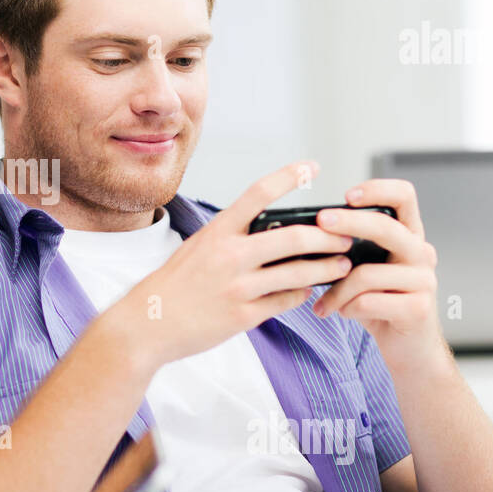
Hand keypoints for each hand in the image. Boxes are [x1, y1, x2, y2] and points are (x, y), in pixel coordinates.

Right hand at [111, 159, 354, 366]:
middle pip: (293, 236)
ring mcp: (237, 287)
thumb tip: (274, 234)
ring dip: (327, 268)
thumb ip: (232, 239)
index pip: (258, 193)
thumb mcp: (197, 249)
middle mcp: (228, 255)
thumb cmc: (174, 285)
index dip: (288, 176)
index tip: (312, 166)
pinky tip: (308, 291)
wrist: (146, 325)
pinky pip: (285, 301)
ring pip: (298, 272)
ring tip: (343, 265)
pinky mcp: (242, 316)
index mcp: (217, 232)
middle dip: (328, 236)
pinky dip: (301, 294)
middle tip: (346, 236)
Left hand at [309, 178, 447, 369]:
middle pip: (386, 227)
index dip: (378, 189)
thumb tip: (305, 236)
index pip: (405, 197)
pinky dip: (347, 308)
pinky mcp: (419, 308)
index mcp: (408, 237)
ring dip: (337, 290)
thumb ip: (349, 251)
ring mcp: (424, 281)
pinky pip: (369, 301)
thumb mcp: (364, 272)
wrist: (410, 350)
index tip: (347, 194)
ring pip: (367, 273)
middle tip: (320, 222)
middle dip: (348, 222)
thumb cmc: (380, 305)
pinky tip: (340, 314)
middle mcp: (421, 253)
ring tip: (323, 302)